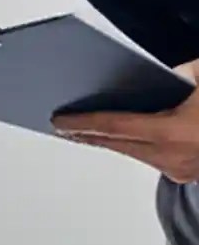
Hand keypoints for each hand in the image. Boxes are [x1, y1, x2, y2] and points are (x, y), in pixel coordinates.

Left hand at [51, 60, 198, 182]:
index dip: (83, 123)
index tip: (59, 121)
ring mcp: (180, 169)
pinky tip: (117, 138)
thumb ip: (177, 72)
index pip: (115, 127)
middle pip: (116, 144)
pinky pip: (149, 158)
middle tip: (61, 124)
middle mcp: (175, 156)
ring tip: (81, 131)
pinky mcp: (185, 172)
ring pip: (132, 153)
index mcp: (175, 132)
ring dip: (107, 141)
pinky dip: (131, 146)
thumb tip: (147, 74)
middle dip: (86, 134)